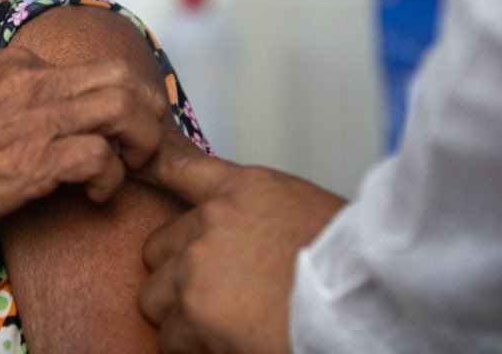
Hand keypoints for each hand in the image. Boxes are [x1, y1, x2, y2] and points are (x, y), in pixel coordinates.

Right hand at [0, 46, 170, 232]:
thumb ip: (4, 93)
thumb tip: (27, 107)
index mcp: (18, 65)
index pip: (87, 66)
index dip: (114, 95)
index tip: (115, 124)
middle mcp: (37, 83)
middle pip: (122, 75)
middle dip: (148, 107)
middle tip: (144, 140)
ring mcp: (42, 120)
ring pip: (126, 107)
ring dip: (142, 139)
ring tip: (130, 164)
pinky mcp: (41, 161)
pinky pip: (103, 158)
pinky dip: (112, 178)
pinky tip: (97, 194)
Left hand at [136, 136, 346, 353]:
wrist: (368, 302)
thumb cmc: (350, 268)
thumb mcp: (303, 211)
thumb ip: (253, 212)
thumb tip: (230, 228)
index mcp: (242, 190)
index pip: (178, 167)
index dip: (150, 169)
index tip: (133, 168)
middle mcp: (211, 221)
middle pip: (156, 251)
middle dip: (178, 278)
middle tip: (221, 300)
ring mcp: (197, 267)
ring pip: (155, 301)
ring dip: (181, 320)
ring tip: (229, 328)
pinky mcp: (194, 315)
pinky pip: (169, 342)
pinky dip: (194, 351)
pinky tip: (232, 346)